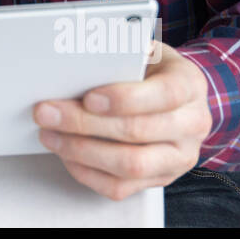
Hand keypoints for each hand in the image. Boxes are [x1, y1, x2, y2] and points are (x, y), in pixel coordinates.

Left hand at [33, 41, 213, 199]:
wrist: (175, 97)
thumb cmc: (151, 70)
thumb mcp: (143, 51)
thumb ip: (117, 55)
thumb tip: (76, 61)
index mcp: (189, 85)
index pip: (164, 94)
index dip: (125, 98)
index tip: (88, 98)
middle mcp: (191, 124)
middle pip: (138, 132)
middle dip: (85, 124)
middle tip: (48, 113)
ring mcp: (178, 157)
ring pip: (130, 165)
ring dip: (81, 151)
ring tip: (50, 135)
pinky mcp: (160, 180)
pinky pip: (121, 188)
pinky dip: (87, 172)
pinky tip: (66, 155)